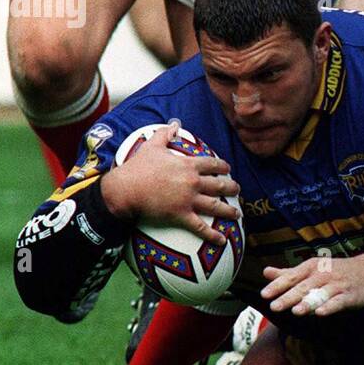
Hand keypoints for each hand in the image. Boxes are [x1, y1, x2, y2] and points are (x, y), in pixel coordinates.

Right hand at [101, 122, 240, 246]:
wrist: (125, 189)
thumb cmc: (137, 167)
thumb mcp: (152, 146)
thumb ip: (164, 134)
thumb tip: (173, 123)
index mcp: (188, 165)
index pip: (212, 164)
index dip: (222, 166)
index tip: (228, 169)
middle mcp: (192, 182)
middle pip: (219, 185)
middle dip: (232, 188)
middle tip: (238, 190)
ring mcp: (188, 199)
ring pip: (215, 206)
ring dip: (229, 211)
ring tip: (237, 214)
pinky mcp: (181, 215)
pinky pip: (201, 227)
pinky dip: (213, 236)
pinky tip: (222, 240)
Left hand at [260, 254, 363, 316]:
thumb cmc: (333, 272)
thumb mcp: (310, 269)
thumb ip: (288, 273)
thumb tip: (266, 272)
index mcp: (311, 267)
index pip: (291, 277)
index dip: (278, 286)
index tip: (264, 294)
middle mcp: (323, 274)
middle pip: (303, 287)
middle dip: (288, 297)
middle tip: (274, 306)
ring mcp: (337, 285)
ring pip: (320, 295)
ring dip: (308, 303)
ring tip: (296, 312)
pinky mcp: (349, 296)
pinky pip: (338, 302)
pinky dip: (330, 307)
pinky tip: (320, 313)